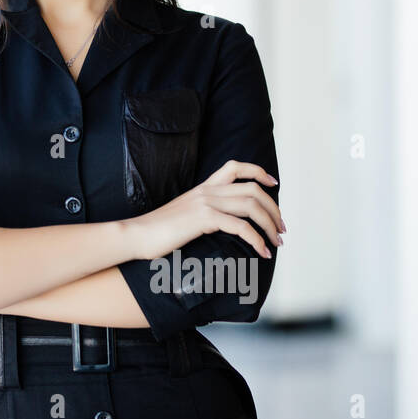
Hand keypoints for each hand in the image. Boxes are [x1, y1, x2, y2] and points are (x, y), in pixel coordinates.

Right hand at [126, 160, 284, 260]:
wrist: (136, 235)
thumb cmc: (157, 231)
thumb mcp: (184, 215)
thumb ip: (203, 214)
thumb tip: (222, 224)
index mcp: (203, 187)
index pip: (235, 167)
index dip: (259, 172)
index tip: (273, 184)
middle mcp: (207, 191)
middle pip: (253, 189)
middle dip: (273, 209)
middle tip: (281, 228)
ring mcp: (205, 203)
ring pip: (251, 206)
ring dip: (270, 225)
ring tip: (277, 241)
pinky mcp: (203, 219)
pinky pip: (241, 227)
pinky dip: (257, 240)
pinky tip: (262, 251)